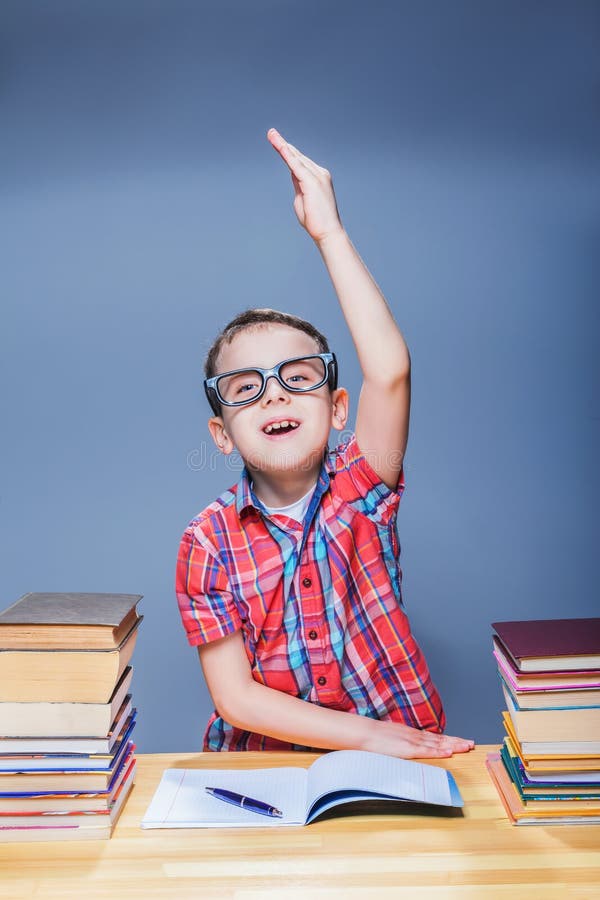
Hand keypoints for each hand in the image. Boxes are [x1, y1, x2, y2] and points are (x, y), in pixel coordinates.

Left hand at [267, 127, 343, 243]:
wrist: (328, 232)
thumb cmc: (315, 220)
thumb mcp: (302, 198)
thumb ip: (297, 184)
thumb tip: (292, 174)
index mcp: (317, 177)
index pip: (300, 161)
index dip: (288, 151)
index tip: (277, 142)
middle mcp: (319, 173)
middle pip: (298, 156)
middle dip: (283, 144)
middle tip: (271, 132)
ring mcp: (317, 176)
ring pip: (296, 158)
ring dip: (283, 145)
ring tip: (271, 134)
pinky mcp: (312, 182)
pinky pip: (297, 166)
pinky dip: (288, 156)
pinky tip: (281, 147)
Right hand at [365, 719, 474, 759]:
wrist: (363, 733)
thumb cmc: (374, 739)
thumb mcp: (392, 740)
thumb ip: (401, 744)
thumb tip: (405, 750)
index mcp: (411, 735)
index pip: (435, 737)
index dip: (449, 739)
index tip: (461, 741)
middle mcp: (415, 736)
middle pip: (441, 739)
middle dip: (457, 741)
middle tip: (472, 744)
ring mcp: (412, 742)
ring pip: (438, 743)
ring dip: (454, 745)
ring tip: (467, 746)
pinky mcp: (408, 749)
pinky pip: (426, 751)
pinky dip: (439, 751)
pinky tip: (449, 751)